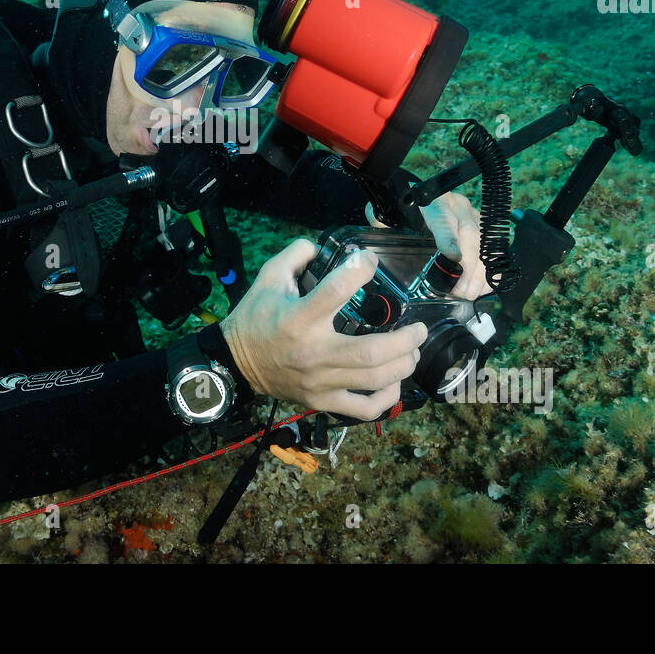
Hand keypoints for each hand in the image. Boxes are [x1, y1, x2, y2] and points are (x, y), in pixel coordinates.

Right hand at [219, 239, 427, 419]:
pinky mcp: (321, 402)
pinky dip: (387, 398)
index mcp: (299, 317)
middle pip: (371, 351)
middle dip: (405, 339)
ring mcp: (319, 382)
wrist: (235, 363)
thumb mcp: (268, 277)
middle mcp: (313, 352)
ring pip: (374, 380)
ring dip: (404, 365)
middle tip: (419, 327)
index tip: (370, 261)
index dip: (361, 269)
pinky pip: (363, 409)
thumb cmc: (255, 318)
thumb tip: (323, 245)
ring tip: (412, 350)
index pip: (337, 290)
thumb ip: (296, 254)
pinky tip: (393, 381)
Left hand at [366, 192, 492, 300]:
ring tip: (469, 293)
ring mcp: (473, 216)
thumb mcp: (391, 212)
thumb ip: (383, 220)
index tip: (452, 257)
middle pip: (470, 233)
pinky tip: (483, 287)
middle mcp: (457, 206)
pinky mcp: (482, 228)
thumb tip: (378, 226)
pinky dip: (489, 270)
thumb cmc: (405, 208)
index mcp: (433, 200)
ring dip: (479, 271)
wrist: (421, 196)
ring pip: (484, 243)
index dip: (449, 237)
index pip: (442, 217)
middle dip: (468, 265)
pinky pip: (493, 249)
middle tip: (461, 289)